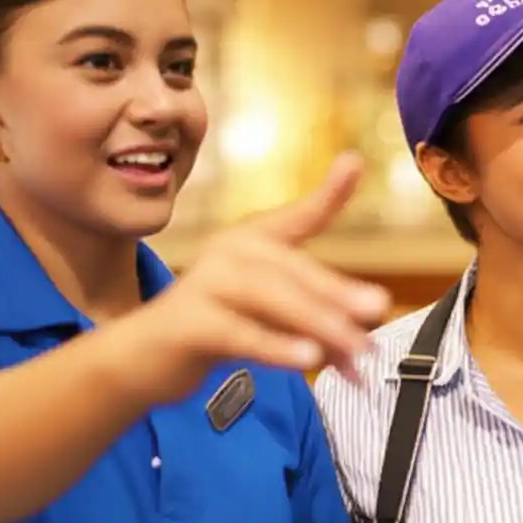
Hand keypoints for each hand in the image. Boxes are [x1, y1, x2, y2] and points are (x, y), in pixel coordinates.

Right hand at [116, 153, 390, 403]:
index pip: (297, 216)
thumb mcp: (272, 321)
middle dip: (339, 292)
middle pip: (293, 269)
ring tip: (353, 345)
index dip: (327, 192)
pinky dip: (276, 346)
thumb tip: (364, 348)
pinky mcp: (188, 322)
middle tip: (378, 309)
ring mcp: (205, 284)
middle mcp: (230, 253)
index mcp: (253, 243)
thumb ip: (318, 329)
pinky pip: (239, 333)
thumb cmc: (216, 329)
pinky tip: (307, 357)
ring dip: (318, 322)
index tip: (353, 162)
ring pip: (271, 297)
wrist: (143, 360)